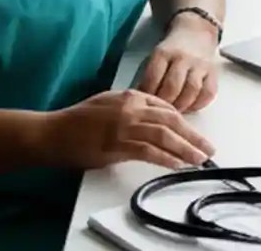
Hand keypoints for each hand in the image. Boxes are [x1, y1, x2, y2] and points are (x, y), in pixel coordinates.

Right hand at [46, 89, 214, 169]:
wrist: (53, 132)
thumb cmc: (76, 121)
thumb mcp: (108, 105)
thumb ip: (130, 110)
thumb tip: (148, 123)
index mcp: (129, 96)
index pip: (165, 107)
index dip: (183, 123)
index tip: (193, 134)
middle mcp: (131, 107)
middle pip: (172, 120)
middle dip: (193, 136)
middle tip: (207, 148)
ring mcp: (125, 126)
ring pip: (165, 136)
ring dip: (185, 149)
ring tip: (199, 159)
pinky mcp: (118, 145)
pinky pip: (149, 152)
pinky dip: (166, 158)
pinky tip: (177, 164)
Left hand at [137, 20, 219, 113]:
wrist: (196, 33)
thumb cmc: (171, 51)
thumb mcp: (156, 57)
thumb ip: (149, 77)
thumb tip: (140, 101)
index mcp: (163, 53)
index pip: (153, 78)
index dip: (147, 96)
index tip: (145, 105)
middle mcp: (183, 57)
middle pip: (173, 87)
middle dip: (165, 104)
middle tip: (160, 114)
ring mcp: (200, 65)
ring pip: (191, 91)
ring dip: (182, 106)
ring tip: (174, 113)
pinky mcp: (213, 72)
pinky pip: (208, 93)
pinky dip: (199, 104)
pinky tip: (190, 107)